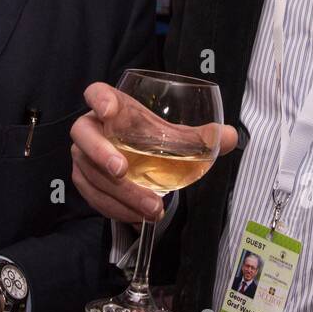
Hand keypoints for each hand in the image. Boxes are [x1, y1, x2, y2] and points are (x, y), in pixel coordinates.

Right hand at [70, 81, 237, 223]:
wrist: (138, 159)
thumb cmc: (152, 138)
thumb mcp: (176, 136)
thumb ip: (201, 136)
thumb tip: (229, 136)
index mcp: (113, 106)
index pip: (96, 93)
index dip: (99, 99)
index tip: (109, 110)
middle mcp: (92, 127)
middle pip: (83, 135)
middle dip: (100, 153)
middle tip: (122, 170)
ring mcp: (84, 154)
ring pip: (89, 172)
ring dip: (118, 192)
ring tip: (150, 207)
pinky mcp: (84, 179)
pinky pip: (92, 195)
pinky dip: (115, 208)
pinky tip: (138, 217)